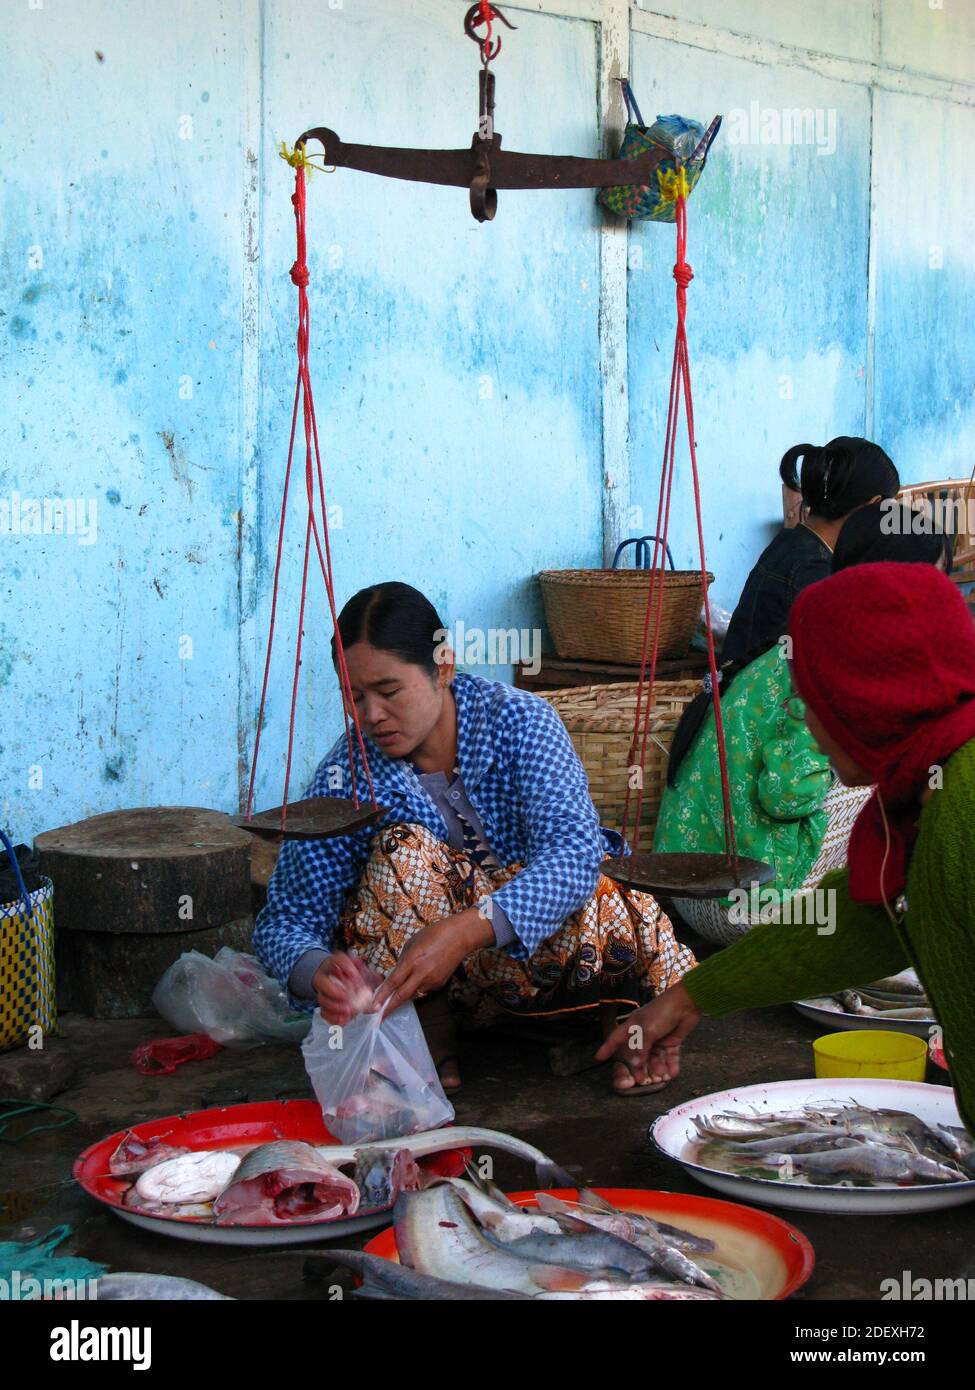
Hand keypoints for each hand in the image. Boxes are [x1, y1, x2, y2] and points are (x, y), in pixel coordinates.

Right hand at [312, 952, 381, 1025]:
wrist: (336, 978)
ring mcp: (321, 991)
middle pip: (322, 983)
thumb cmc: (351, 973)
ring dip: (335, 1007)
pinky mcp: (323, 1005)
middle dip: (336, 992)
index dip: (348, 970)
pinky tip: (344, 1020)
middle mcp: (324, 975)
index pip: (339, 960)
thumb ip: (369, 973)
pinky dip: (333, 1018)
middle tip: (348, 999)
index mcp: (334, 962)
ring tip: (349, 1012)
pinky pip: (323, 1012)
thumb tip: (379, 979)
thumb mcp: (360, 969)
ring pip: (322, 999)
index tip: (358, 979)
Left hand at [372, 907, 494, 1014]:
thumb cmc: (434, 934)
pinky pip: (424, 989)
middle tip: (378, 1017)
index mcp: (412, 961)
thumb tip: (396, 974)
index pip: (394, 982)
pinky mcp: (440, 984)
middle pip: (402, 996)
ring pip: (413, 993)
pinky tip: (423, 974)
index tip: (373, 1007)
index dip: (382, 995)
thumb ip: (403, 960)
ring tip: (407, 981)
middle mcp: (422, 973)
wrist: (460, 936)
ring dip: (405, 993)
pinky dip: (418, 985)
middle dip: (389, 1008)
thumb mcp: (412, 943)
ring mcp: (432, 980)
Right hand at [595, 981, 702, 1083]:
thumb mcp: (648, 1030)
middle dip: (639, 1066)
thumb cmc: (662, 1012)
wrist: (687, 1003)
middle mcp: (644, 1032)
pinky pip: (670, 1055)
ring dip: (658, 1067)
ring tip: (661, 1076)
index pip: (616, 1038)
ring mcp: (659, 1037)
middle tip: (640, 1080)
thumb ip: (642, 1048)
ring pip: (655, 1056)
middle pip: (638, 1053)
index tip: (598, 1058)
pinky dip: (671, 1064)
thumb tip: (635, 1064)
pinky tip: (673, 1073)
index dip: (607, 1048)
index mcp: (633, 1025)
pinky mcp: (672, 1040)